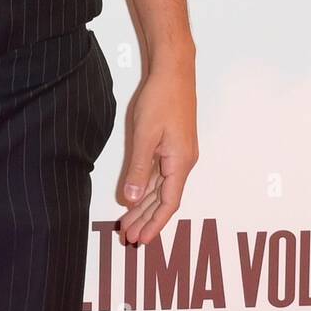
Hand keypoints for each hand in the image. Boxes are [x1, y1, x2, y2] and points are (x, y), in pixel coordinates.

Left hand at [118, 55, 197, 245]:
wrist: (174, 70)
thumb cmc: (161, 99)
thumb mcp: (145, 135)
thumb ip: (138, 169)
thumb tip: (132, 199)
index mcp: (180, 163)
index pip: (168, 203)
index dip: (154, 223)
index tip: (141, 239)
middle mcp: (182, 162)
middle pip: (163, 198)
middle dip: (146, 219)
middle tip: (128, 237)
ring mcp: (178, 152)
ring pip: (160, 186)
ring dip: (144, 205)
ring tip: (127, 222)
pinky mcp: (172, 143)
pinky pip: (159, 172)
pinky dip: (146, 186)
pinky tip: (136, 195)